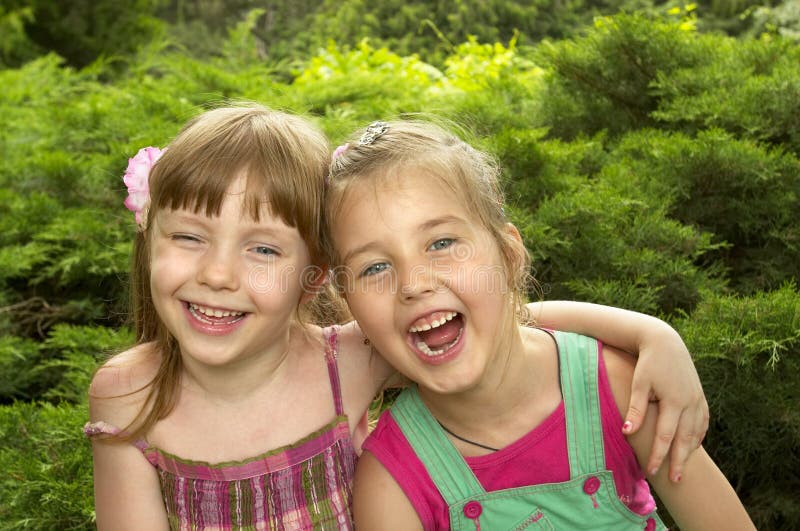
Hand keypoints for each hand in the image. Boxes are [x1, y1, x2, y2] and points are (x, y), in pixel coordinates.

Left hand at [624, 327, 707, 481]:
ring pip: (697, 433)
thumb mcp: (639, 383)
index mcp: (673, 400)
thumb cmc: (647, 363)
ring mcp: (698, 400)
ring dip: (690, 452)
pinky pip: (703, 422)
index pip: (666, 436)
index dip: (659, 455)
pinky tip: (692, 447)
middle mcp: (690, 402)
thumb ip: (636, 408)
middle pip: (685, 439)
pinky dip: (698, 436)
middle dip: (679, 461)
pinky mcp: (700, 396)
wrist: (665, 342)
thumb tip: (627, 432)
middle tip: (675, 481)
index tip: (652, 471)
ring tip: (683, 469)